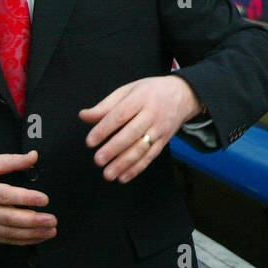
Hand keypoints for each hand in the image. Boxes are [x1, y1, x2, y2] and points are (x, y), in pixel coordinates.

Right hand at [0, 150, 55, 244]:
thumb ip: (12, 160)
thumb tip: (34, 156)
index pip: (5, 196)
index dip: (26, 198)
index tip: (44, 199)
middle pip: (9, 218)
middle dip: (33, 221)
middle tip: (52, 219)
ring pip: (9, 232)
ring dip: (32, 234)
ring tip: (50, 230)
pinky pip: (5, 240)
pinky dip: (23, 241)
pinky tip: (38, 237)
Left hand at [79, 75, 201, 183]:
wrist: (184, 94)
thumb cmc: (150, 91)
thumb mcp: (128, 90)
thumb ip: (106, 105)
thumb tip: (83, 116)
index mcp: (140, 99)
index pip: (120, 115)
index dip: (104, 129)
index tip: (90, 142)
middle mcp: (152, 114)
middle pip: (132, 133)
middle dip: (114, 149)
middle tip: (98, 160)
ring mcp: (160, 129)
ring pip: (142, 148)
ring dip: (124, 163)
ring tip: (108, 174)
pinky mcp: (165, 141)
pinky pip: (151, 156)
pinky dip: (137, 168)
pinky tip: (124, 177)